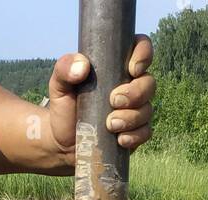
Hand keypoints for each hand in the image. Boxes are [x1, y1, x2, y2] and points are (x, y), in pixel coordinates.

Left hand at [46, 35, 154, 156]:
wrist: (62, 142)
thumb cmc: (64, 107)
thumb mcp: (59, 84)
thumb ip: (64, 68)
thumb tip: (82, 67)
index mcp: (117, 65)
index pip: (141, 47)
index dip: (143, 54)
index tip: (131, 69)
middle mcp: (131, 85)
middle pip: (149, 83)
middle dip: (135, 93)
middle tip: (114, 100)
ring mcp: (135, 110)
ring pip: (147, 110)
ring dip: (131, 117)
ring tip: (110, 124)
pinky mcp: (134, 132)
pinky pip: (145, 132)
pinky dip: (134, 136)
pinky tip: (120, 139)